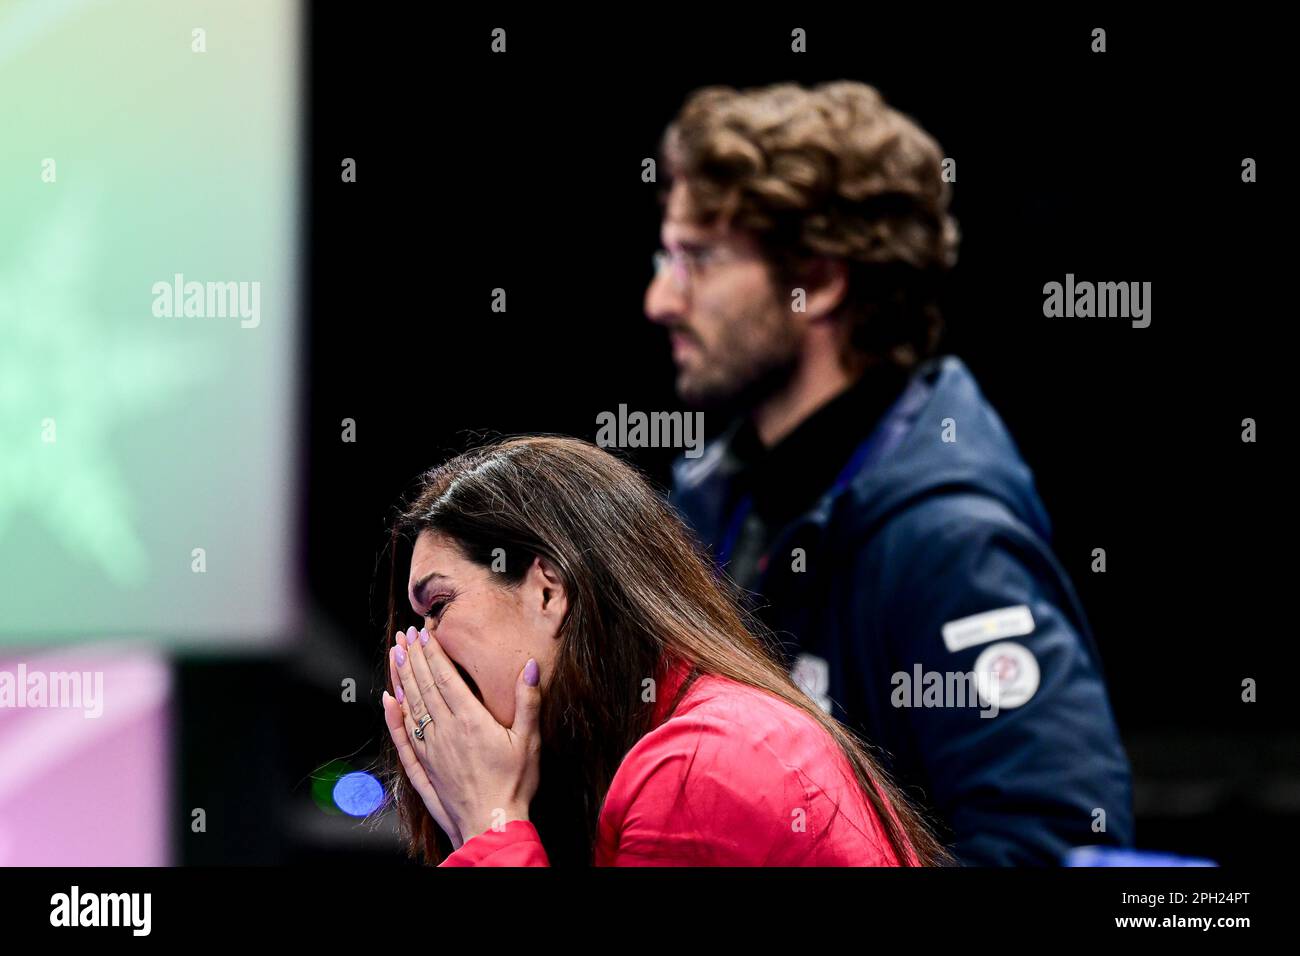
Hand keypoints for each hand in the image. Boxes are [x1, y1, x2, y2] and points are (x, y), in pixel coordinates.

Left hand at [385, 626, 541, 845]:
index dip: (432, 653)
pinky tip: (388, 702)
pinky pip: (402, 737)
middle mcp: (445, 731)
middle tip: (404, 635)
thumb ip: (528, 701)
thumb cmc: (514, 784)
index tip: (423, 632)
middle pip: (423, 686)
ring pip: (410, 706)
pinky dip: (393, 717)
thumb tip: (531, 667)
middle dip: (412, 657)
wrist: (492, 825)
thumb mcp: (530, 740)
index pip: (445, 677)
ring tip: (394, 655)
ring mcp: (430, 749)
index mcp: (470, 720)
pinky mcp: (424, 767)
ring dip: (401, 679)